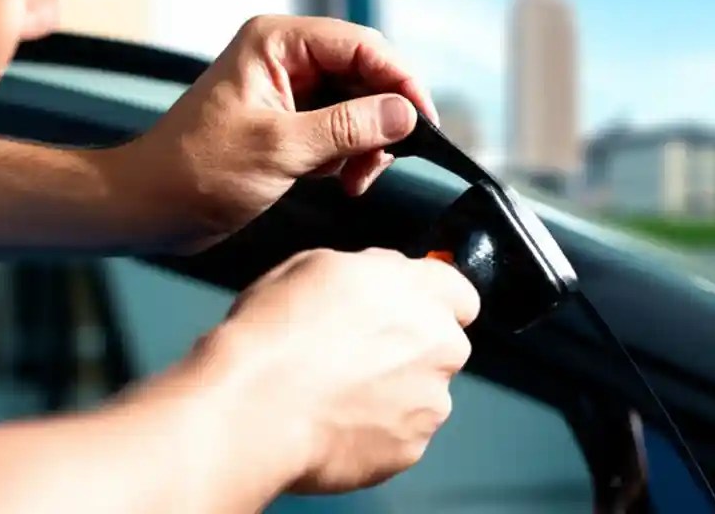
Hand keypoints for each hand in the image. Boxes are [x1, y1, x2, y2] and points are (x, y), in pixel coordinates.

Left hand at [128, 15, 438, 251]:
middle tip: (386, 160)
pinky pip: (340, 130)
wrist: (150, 207)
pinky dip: (350, 156)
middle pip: (366, 73)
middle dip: (383, 118)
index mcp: (277, 43)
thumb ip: (348, 128)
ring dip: (367, 144)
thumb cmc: (195, 171)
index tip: (424, 122)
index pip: (363, 45)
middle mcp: (285, 58)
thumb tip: (405, 114)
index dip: (400, 81)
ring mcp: (288, 91)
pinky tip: (341, 181)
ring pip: (358, 105)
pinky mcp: (289, 123)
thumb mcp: (280, 149)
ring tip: (355, 180)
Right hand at [200, 248, 479, 492]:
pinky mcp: (410, 449)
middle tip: (354, 354)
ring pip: (421, 393)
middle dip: (410, 349)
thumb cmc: (274, 334)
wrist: (255, 408)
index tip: (401, 311)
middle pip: (441, 345)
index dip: (428, 301)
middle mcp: (439, 345)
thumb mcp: (313, 265)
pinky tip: (332, 421)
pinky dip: (374, 431)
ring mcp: (429, 403)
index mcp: (420, 292)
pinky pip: (399, 436)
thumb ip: (367, 271)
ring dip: (392, 392)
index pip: (459, 293)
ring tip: (333, 393)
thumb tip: (378, 280)